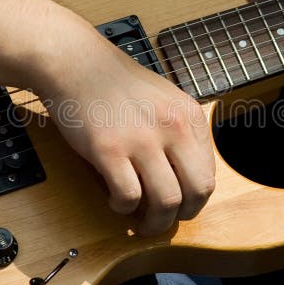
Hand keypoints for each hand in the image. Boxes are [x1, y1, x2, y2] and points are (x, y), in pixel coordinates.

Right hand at [34, 11, 215, 235]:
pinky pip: (128, 197)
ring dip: (154, 222)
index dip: (195, 198)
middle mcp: (172, 126)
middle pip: (198, 191)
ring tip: (140, 221)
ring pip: (166, 202)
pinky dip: (123, 208)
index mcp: (188, 115)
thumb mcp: (163, 98)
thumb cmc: (113, 81)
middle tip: (165, 220)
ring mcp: (141, 138)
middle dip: (183, 216)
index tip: (180, 204)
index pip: (209, 172)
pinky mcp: (109, 149)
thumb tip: (185, 176)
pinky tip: (115, 200)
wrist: (75, 62)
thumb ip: (179, 132)